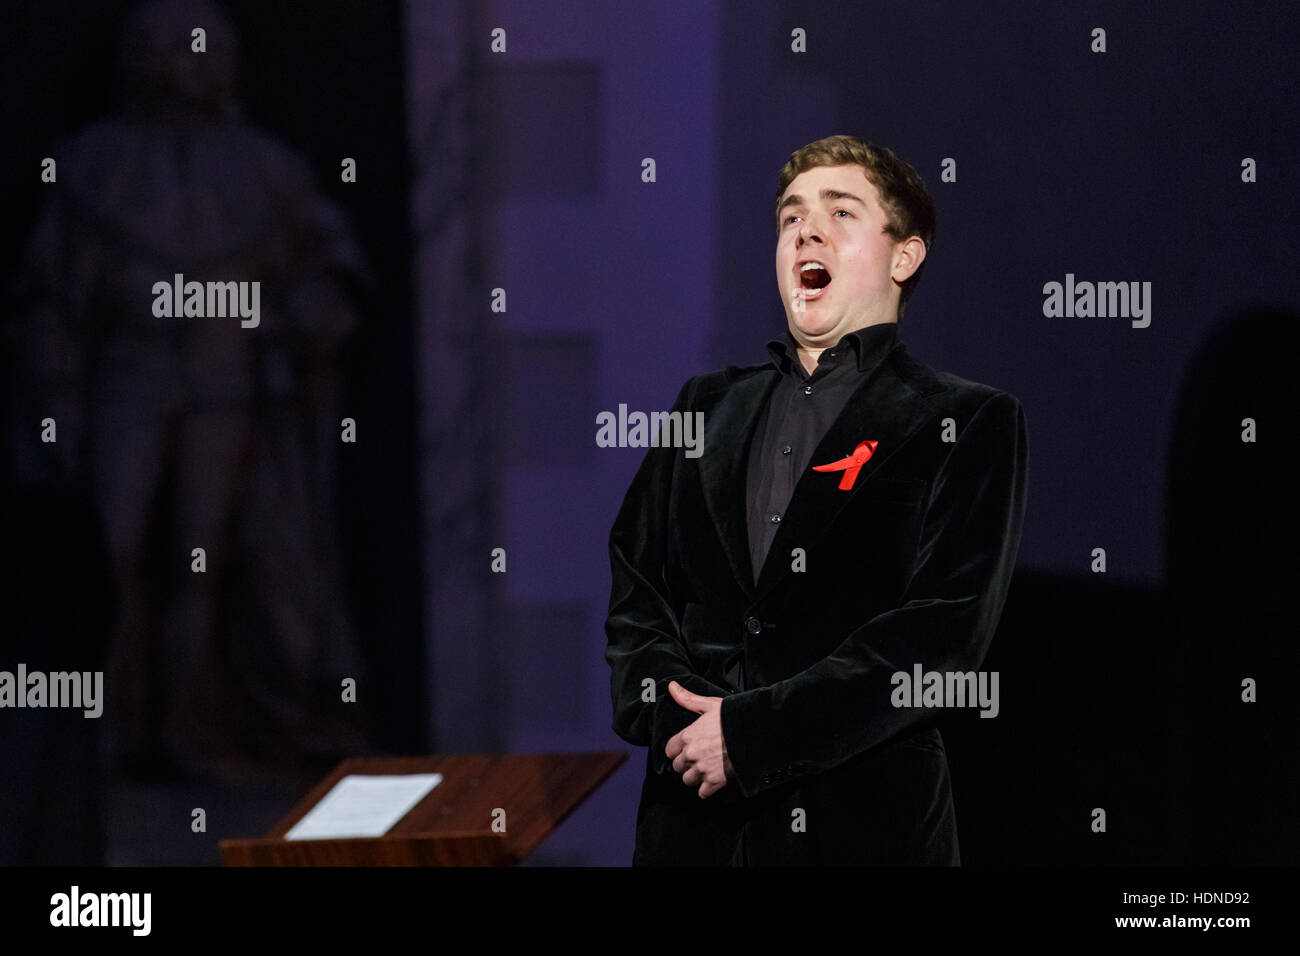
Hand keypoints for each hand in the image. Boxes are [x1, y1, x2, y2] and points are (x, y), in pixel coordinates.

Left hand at [664, 681, 735, 798]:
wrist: (756, 733)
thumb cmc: (733, 717)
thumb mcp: (710, 704)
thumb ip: (688, 699)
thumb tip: (671, 687)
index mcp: (688, 736)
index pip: (669, 750)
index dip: (677, 750)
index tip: (685, 748)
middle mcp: (692, 755)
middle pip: (678, 767)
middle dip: (686, 764)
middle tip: (698, 758)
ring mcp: (703, 769)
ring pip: (688, 780)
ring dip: (696, 776)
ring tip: (706, 769)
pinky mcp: (716, 782)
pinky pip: (703, 793)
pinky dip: (707, 789)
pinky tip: (714, 780)